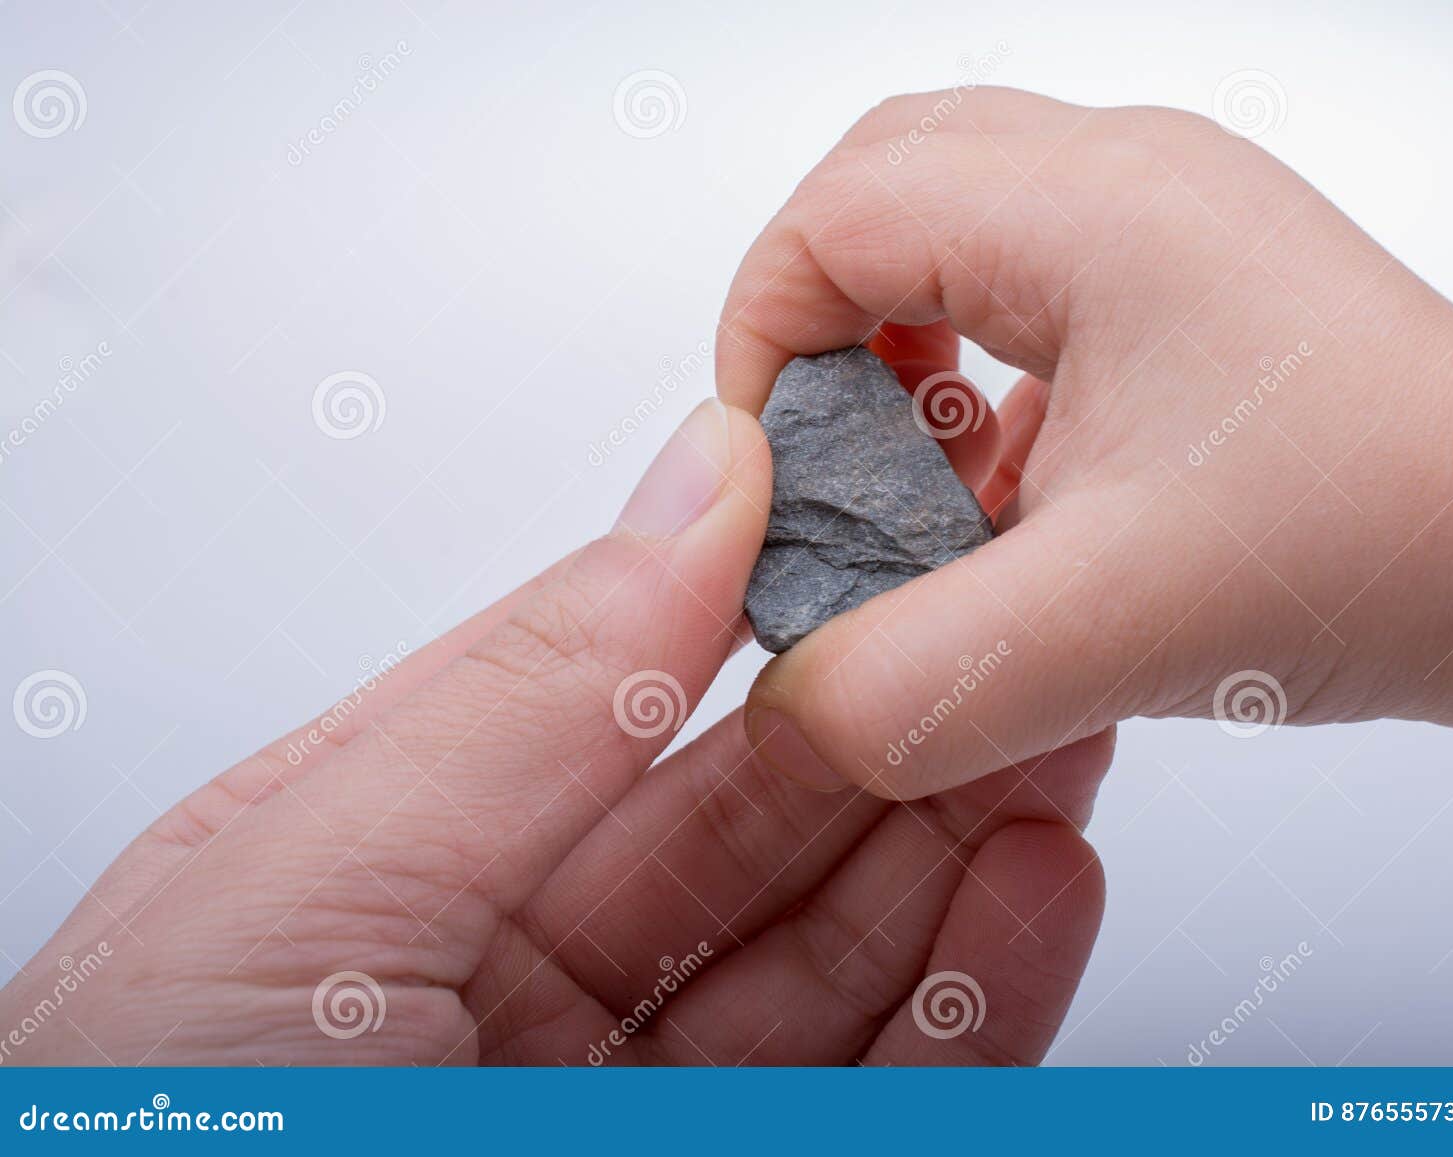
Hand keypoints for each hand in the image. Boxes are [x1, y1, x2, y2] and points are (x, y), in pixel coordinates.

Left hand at [0, 400, 1108, 1065]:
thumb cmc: (166, 1149)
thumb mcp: (312, 889)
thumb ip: (534, 693)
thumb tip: (697, 480)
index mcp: (377, 874)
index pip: (607, 704)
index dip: (749, 600)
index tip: (877, 512)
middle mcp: (501, 990)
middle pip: (743, 831)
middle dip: (887, 722)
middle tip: (1004, 620)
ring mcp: (621, 1094)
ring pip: (830, 957)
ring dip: (954, 846)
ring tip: (1052, 739)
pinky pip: (875, 1087)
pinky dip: (971, 996)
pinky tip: (1030, 893)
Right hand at [719, 86, 1452, 797]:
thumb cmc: (1380, 544)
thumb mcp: (1108, 631)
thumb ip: (913, 680)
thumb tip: (787, 706)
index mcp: (1089, 211)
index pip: (829, 224)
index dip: (761, 350)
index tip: (770, 475)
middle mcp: (1124, 180)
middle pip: (877, 188)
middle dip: (817, 324)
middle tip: (825, 450)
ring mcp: (1163, 220)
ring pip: (948, 223)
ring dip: (895, 342)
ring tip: (916, 470)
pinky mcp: (1187, 279)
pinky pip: (1022, 278)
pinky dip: (971, 368)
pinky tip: (999, 482)